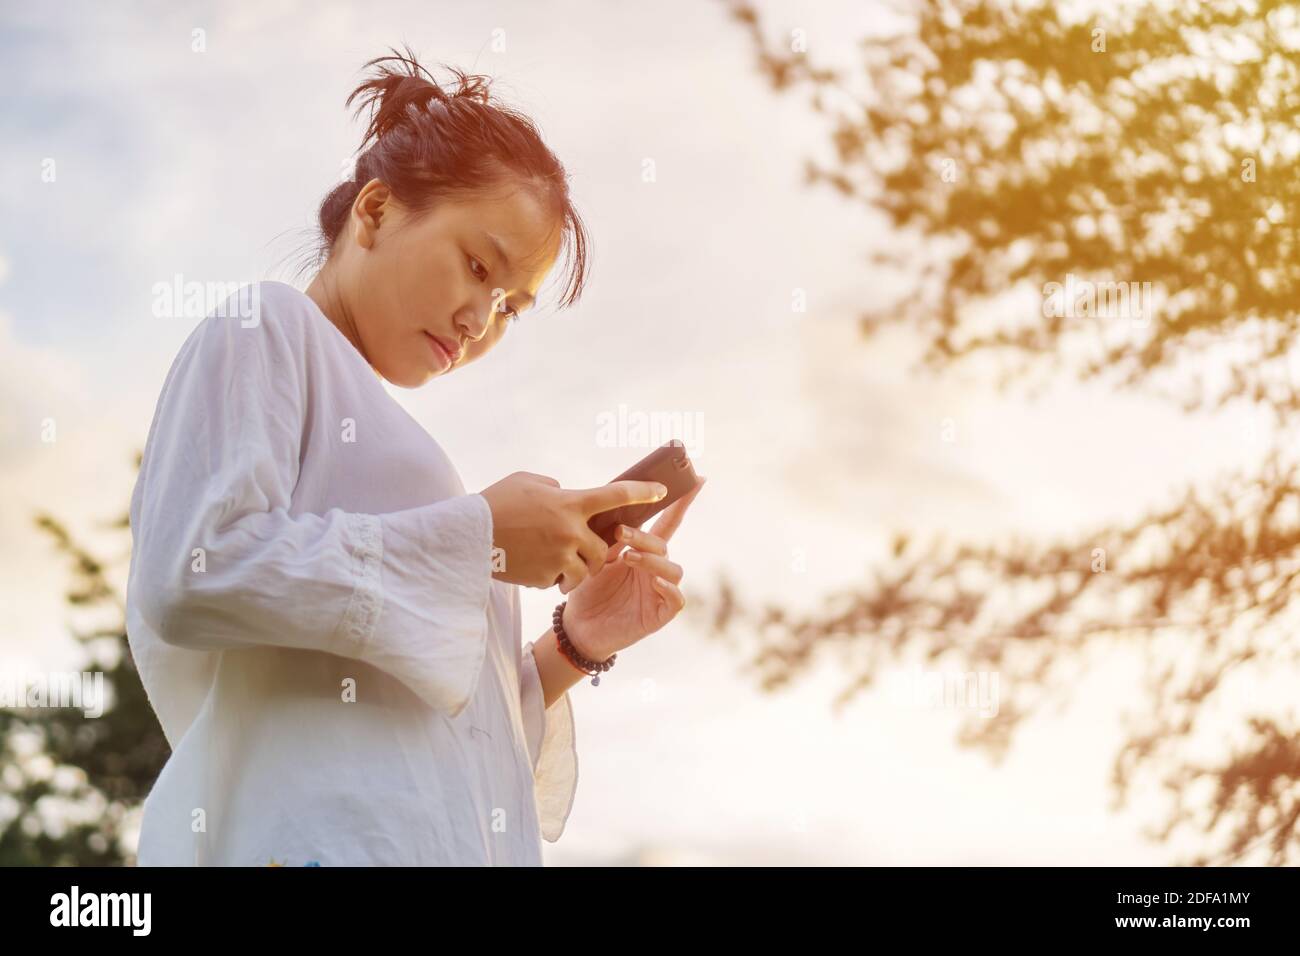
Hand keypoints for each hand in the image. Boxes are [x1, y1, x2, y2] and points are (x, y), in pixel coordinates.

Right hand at [479, 472, 667, 590]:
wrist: (467, 536)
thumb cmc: (495, 502)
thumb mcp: (527, 482)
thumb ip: (556, 488)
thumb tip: (568, 496)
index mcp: (570, 503)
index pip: (616, 495)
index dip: (643, 492)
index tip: (661, 491)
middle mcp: (571, 531)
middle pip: (604, 547)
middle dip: (598, 551)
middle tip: (585, 549)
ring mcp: (559, 557)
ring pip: (586, 570)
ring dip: (577, 568)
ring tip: (557, 562)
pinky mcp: (545, 578)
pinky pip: (559, 581)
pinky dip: (552, 577)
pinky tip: (534, 568)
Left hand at [561, 475, 706, 661]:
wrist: (577, 627)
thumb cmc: (587, 591)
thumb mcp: (595, 558)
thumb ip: (610, 539)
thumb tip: (616, 513)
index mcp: (643, 551)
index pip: (667, 524)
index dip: (681, 503)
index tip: (697, 480)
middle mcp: (655, 568)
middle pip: (663, 544)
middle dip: (644, 536)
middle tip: (620, 533)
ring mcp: (660, 590)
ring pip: (673, 568)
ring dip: (653, 559)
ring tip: (629, 558)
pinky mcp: (660, 614)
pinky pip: (676, 599)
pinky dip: (668, 588)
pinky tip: (653, 581)